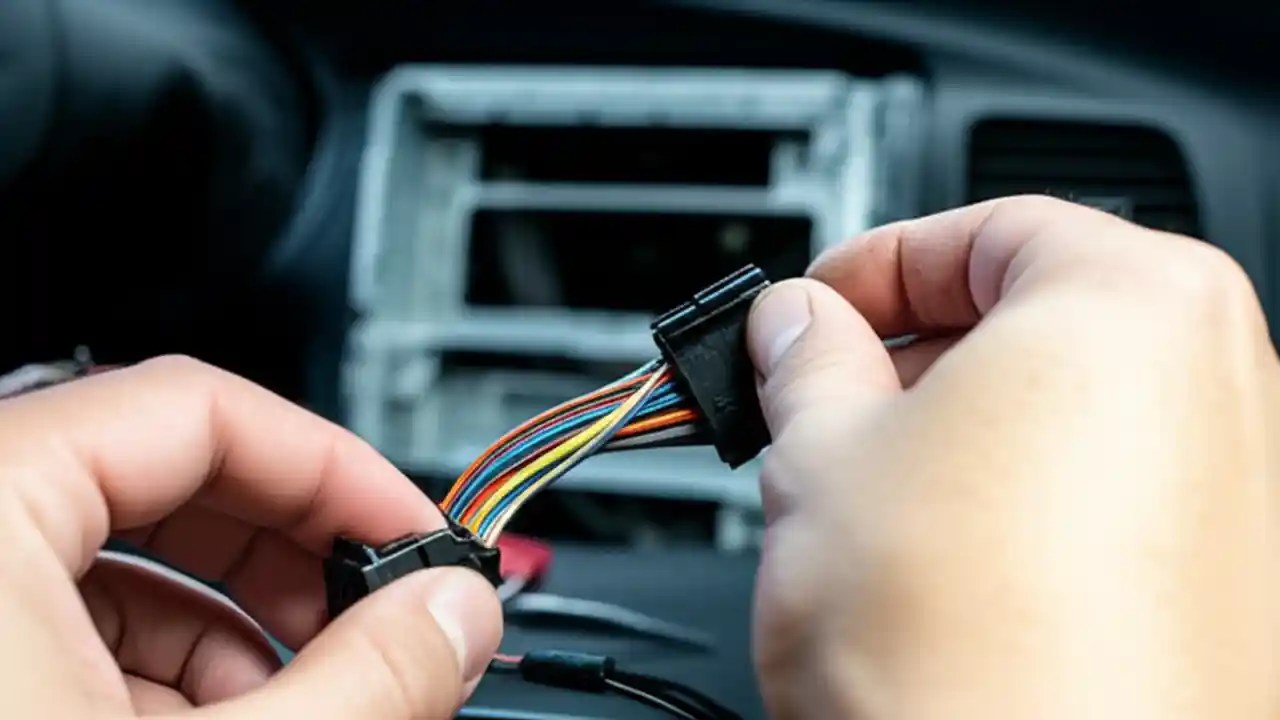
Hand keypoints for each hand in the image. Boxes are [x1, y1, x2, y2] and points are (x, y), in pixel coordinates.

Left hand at [0, 357, 501, 717]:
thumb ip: (367, 679)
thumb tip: (454, 615)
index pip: (198, 407)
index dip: (339, 469)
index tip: (414, 534)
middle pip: (164, 473)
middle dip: (296, 552)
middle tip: (380, 613)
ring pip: (121, 555)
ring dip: (243, 619)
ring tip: (318, 689)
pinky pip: (65, 621)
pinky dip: (167, 665)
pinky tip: (232, 719)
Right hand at [747, 196, 1279, 718]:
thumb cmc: (960, 645)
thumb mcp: (821, 453)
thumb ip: (801, 356)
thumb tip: (790, 326)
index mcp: (1131, 302)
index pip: (978, 229)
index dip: (867, 267)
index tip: (804, 313)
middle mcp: (1221, 379)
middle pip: (1031, 316)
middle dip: (905, 356)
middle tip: (817, 402)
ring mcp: (1243, 486)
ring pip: (1065, 409)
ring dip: (953, 431)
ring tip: (869, 495)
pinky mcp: (1233, 581)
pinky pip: (1109, 491)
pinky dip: (1019, 497)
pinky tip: (942, 560)